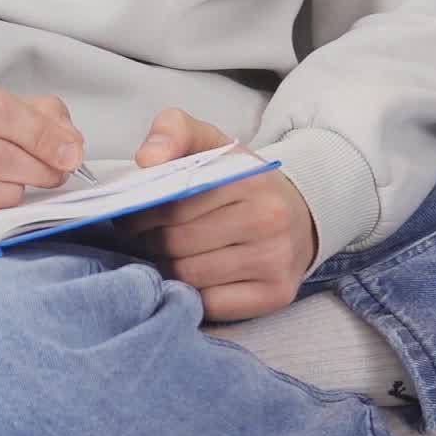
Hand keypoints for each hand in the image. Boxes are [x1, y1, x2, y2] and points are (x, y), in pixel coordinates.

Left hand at [128, 109, 316, 320]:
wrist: (301, 216)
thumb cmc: (243, 183)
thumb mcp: (213, 144)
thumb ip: (173, 132)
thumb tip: (146, 160)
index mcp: (248, 178)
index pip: (173, 204)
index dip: (142, 215)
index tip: (134, 216)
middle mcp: (268, 219)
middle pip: (177, 242)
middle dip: (151, 242)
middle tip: (148, 238)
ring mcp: (275, 260)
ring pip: (188, 275)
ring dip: (167, 269)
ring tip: (168, 256)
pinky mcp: (276, 294)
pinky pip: (210, 304)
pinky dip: (192, 294)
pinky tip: (193, 278)